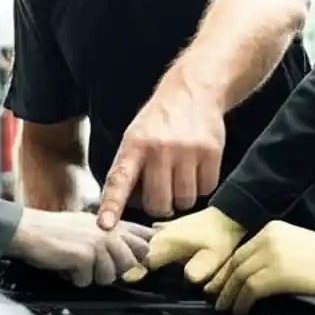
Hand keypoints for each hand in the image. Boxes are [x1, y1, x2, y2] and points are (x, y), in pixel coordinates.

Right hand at [7, 209, 153, 286]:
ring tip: (77, 263)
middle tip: (95, 264)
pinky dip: (74, 278)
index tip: (138, 260)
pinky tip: (66, 265)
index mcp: (112, 222)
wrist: (30, 230)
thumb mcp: (89, 225)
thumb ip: (111, 236)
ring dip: (92, 276)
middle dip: (115, 270)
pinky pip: (87, 281)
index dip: (143, 252)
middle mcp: (108, 231)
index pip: (144, 237)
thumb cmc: (56, 230)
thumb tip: (131, 256)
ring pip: (110, 276)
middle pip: (131, 262)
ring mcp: (98, 243)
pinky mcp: (85, 256)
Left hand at [97, 76, 225, 227]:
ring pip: (185, 201)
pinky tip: (197, 166)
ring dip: (183, 196)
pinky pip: (206, 189)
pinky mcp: (211, 151)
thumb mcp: (135, 137)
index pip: (119, 180)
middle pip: (158, 204)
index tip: (104, 225)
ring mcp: (186, 149)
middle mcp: (159, 148)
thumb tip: (124, 209)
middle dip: (160, 204)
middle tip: (162, 187)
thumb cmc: (159, 123)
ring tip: (181, 173)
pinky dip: (202, 185)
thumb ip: (129, 169)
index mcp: (134, 145)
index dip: (111, 206)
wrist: (192, 89)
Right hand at [121, 207, 243, 284]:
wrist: (227, 215)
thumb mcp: (214, 258)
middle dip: (125, 260)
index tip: (126, 279)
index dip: (131, 271)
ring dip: (130, 251)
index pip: (140, 260)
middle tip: (120, 272)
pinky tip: (138, 250)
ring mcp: (160, 229)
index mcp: (166, 242)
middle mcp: (158, 234)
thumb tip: (185, 279)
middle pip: (133, 249)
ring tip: (125, 263)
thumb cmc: (221, 238)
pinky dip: (139, 243)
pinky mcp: (165, 228)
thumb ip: (198, 271)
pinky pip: (145, 237)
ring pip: (136, 241)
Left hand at [206, 220, 314, 314]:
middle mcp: (268, 237)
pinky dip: (242, 302)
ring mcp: (271, 254)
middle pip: (236, 263)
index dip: (227, 270)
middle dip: (223, 283)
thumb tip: (255, 274)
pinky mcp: (277, 273)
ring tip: (225, 309)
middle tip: (216, 298)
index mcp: (271, 229)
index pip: (241, 252)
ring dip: (229, 296)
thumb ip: (274, 252)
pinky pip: (250, 289)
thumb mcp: (295, 245)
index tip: (220, 284)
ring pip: (239, 277)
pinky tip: (241, 311)